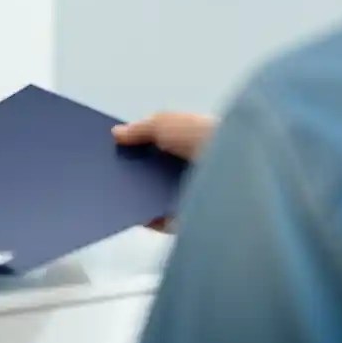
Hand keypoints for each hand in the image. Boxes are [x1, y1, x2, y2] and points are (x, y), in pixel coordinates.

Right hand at [112, 112, 215, 232]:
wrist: (237, 171)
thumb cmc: (205, 137)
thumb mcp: (166, 121)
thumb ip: (140, 128)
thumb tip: (117, 134)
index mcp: (195, 140)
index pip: (161, 144)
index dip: (138, 145)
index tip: (113, 148)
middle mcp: (196, 168)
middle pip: (156, 172)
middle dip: (132, 171)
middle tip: (104, 172)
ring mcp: (193, 195)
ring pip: (155, 198)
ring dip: (135, 194)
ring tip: (107, 190)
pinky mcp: (191, 221)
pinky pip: (159, 220)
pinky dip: (143, 216)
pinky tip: (123, 208)